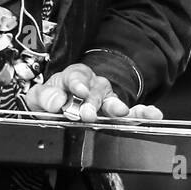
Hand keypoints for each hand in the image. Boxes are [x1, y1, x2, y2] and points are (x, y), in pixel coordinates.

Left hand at [24, 63, 162, 121]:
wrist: (58, 108)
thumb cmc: (52, 99)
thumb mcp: (38, 97)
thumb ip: (44, 96)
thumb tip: (56, 102)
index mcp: (74, 76)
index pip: (77, 74)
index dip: (78, 82)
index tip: (78, 90)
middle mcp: (93, 85)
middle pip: (96, 89)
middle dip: (93, 101)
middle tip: (88, 114)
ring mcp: (106, 98)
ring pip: (113, 100)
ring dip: (116, 107)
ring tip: (122, 113)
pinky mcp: (114, 113)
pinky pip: (130, 113)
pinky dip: (141, 114)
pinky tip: (152, 114)